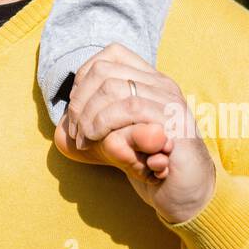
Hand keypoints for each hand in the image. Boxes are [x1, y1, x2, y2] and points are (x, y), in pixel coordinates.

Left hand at [52, 43, 216, 224]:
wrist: (186, 194)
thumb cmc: (149, 165)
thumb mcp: (114, 142)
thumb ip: (91, 129)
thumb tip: (62, 129)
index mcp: (150, 81)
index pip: (112, 53)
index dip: (84, 76)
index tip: (77, 108)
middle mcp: (162, 85)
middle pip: (104, 71)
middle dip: (79, 102)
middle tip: (76, 132)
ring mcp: (170, 102)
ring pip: (114, 89)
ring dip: (89, 116)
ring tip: (85, 140)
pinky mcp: (175, 124)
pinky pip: (131, 110)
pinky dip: (104, 124)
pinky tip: (97, 142)